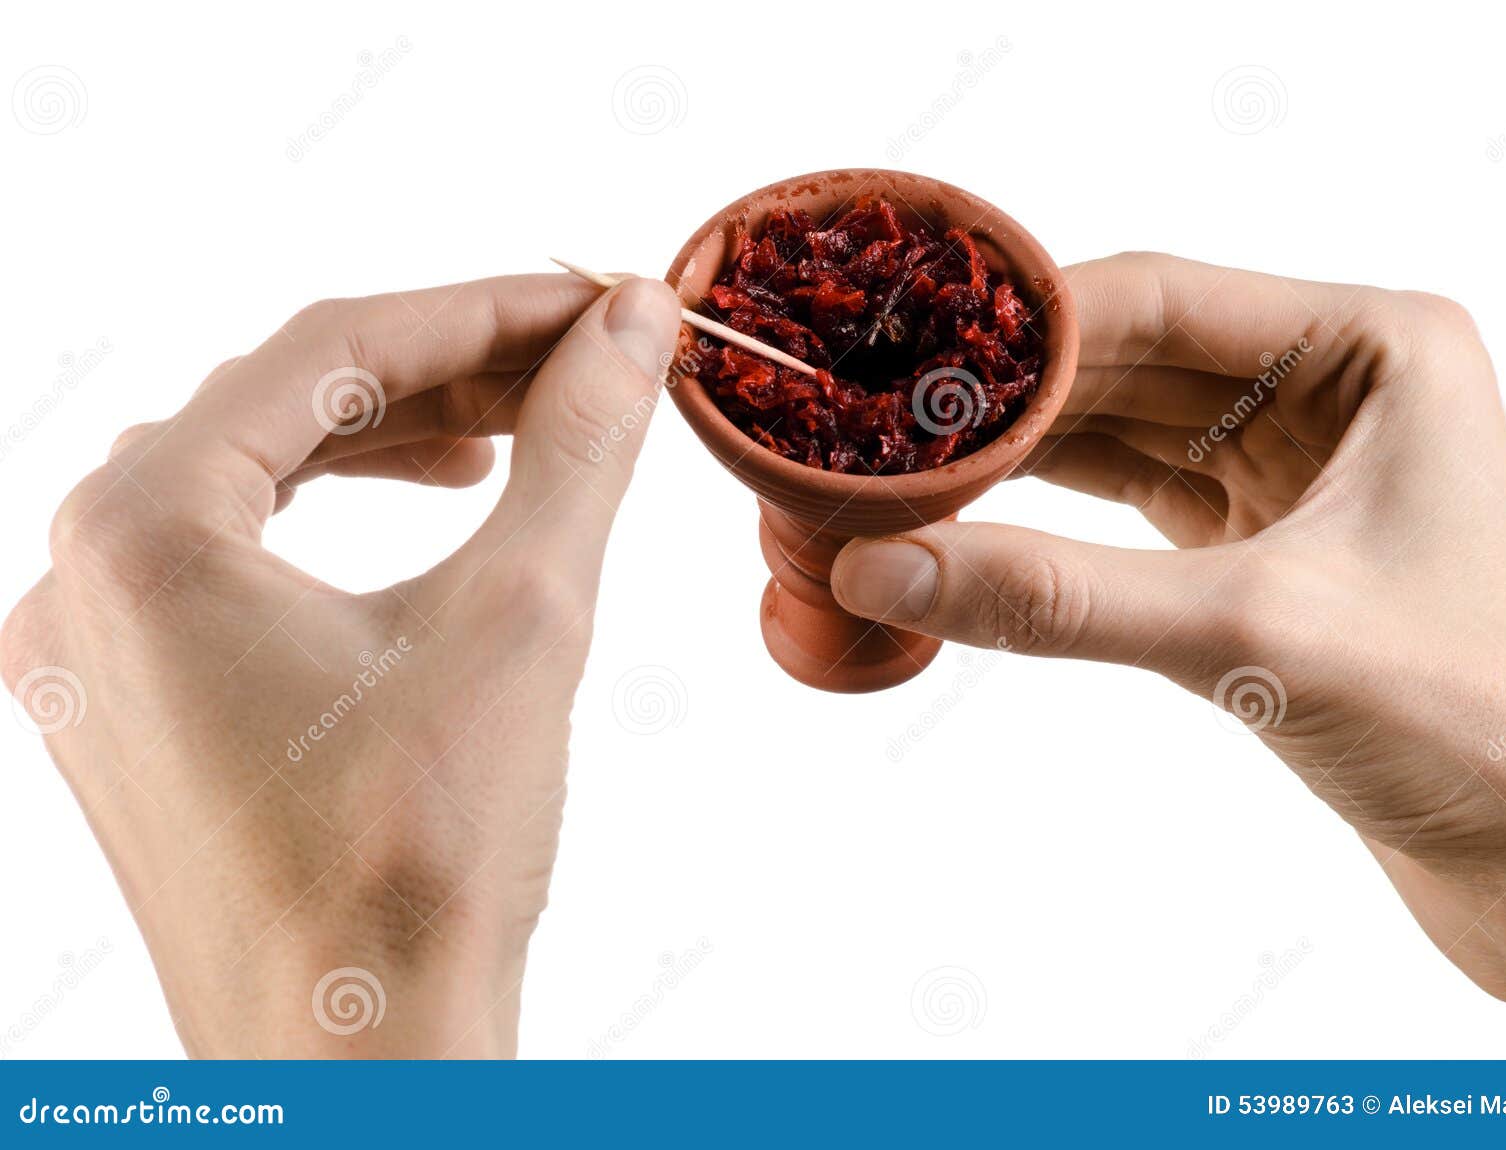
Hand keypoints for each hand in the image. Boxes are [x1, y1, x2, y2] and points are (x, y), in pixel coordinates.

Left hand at [0, 274, 681, 1056]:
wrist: (361, 1071)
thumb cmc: (419, 870)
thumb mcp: (521, 619)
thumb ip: (576, 444)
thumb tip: (633, 322)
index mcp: (141, 536)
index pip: (330, 351)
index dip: (490, 307)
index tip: (603, 297)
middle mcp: (82, 583)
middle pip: (283, 406)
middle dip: (447, 370)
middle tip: (578, 357)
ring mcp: (96, 655)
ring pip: (256, 477)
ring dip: (393, 439)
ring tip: (519, 433)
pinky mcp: (134, 714)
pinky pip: (234, 560)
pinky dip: (339, 520)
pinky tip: (434, 519)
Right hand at [831, 252, 1505, 1051]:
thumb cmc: (1484, 726)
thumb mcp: (1253, 635)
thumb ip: (1059, 599)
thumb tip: (887, 566)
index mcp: (1373, 348)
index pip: (1154, 299)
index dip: (1018, 333)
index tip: (902, 362)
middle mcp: (1333, 390)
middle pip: (1123, 365)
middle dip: (1001, 403)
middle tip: (875, 430)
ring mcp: (1294, 471)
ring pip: (1118, 438)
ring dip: (1014, 462)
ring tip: (898, 477)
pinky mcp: (1261, 554)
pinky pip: (1129, 512)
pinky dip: (1049, 526)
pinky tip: (969, 528)